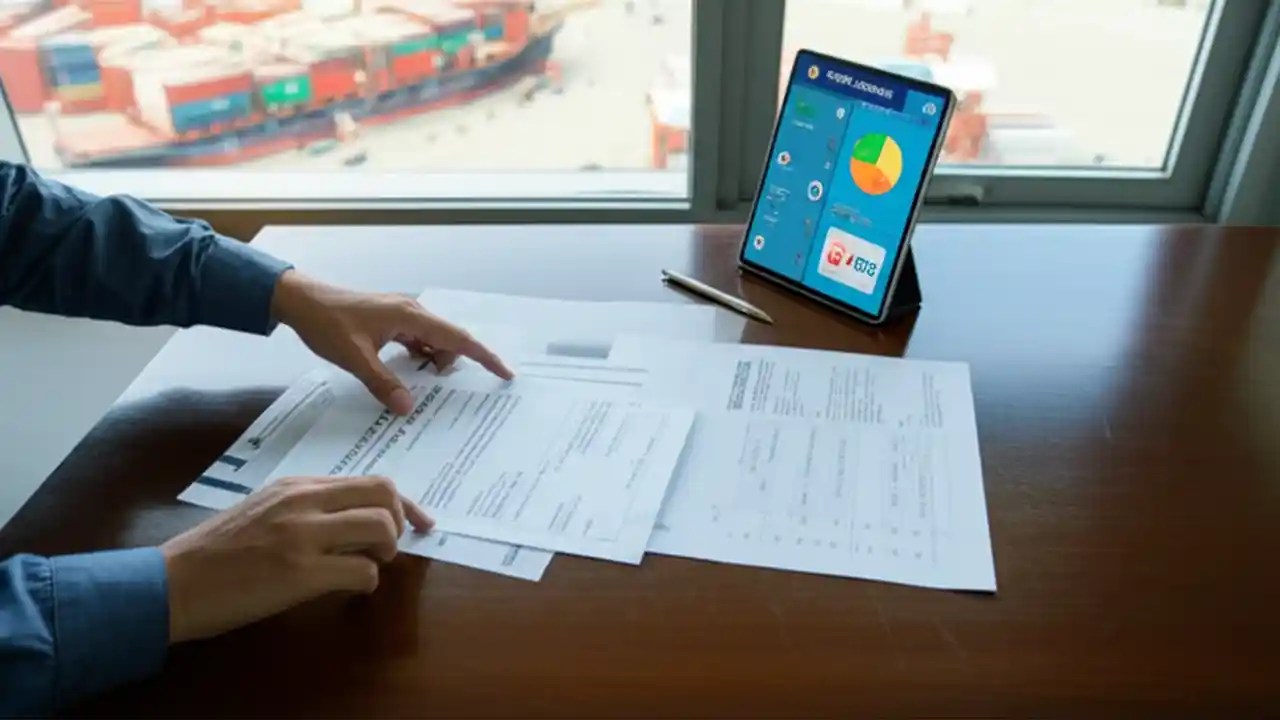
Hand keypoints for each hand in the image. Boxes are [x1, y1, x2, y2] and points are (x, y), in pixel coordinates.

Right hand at [160, 475, 431, 642]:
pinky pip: (362, 571)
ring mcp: (302, 535)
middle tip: (389, 547)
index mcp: (296, 486)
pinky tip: (350, 588)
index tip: (420, 521)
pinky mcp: (299, 572)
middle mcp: (303, 502)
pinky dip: (367, 582)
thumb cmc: (214, 553)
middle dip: (402, 521)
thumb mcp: (263, 511)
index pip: (369, 481)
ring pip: (380, 526)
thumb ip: (306, 508)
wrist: (171, 582)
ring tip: (370, 565)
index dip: (403, 503)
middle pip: (383, 493)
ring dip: (387, 551)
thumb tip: (353, 521)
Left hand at [271, 270, 513, 414]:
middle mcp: (412, 312)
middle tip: (444, 389)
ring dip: (434, 361)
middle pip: (450, 339)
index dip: (484, 356)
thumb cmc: (327, 323)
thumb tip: (407, 408)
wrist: (301, 300)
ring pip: (433, 340)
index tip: (504, 373)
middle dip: (454, 363)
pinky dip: (421, 356)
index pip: (458, 338)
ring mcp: (402, 315)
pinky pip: (418, 340)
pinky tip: (408, 372)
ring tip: (421, 383)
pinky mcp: (391, 320)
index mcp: (410, 316)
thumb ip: (383, 383)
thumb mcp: (355, 358)